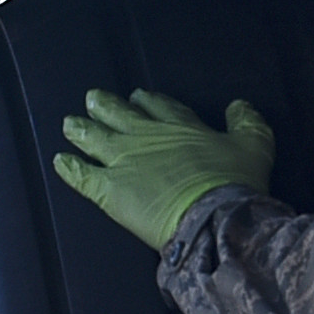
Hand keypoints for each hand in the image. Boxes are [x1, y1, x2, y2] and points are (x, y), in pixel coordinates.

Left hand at [50, 87, 275, 246]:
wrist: (212, 216)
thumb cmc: (236, 182)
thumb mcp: (254, 145)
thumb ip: (247, 121)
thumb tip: (240, 104)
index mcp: (179, 126)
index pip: (158, 106)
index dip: (146, 101)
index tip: (137, 97)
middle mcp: (146, 137)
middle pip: (120, 115)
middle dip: (105, 106)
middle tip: (92, 99)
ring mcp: (123, 161)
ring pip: (95, 138)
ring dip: (81, 130)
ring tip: (69, 123)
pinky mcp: (108, 190)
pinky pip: (81, 176)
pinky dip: (69, 168)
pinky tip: (59, 161)